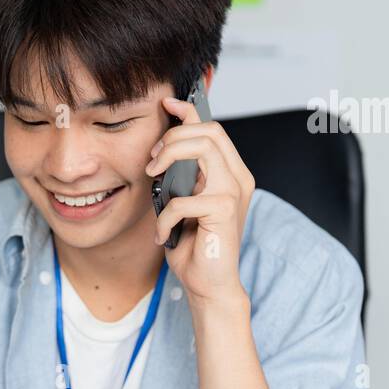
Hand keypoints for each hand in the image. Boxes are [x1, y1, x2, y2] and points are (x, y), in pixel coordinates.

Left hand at [144, 96, 254, 307]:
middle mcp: (238, 177)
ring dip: (168, 159)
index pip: (213, 129)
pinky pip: (183, 198)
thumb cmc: (193, 245)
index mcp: (230, 172)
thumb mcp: (182, 201)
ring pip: (202, 148)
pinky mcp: (224, 210)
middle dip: (172, 137)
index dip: (189, 111)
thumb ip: (180, 176)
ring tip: (153, 180)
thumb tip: (161, 149)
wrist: (209, 285)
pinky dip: (164, 217)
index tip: (166, 104)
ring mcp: (234, 192)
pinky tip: (163, 235)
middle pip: (208, 131)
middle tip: (151, 162)